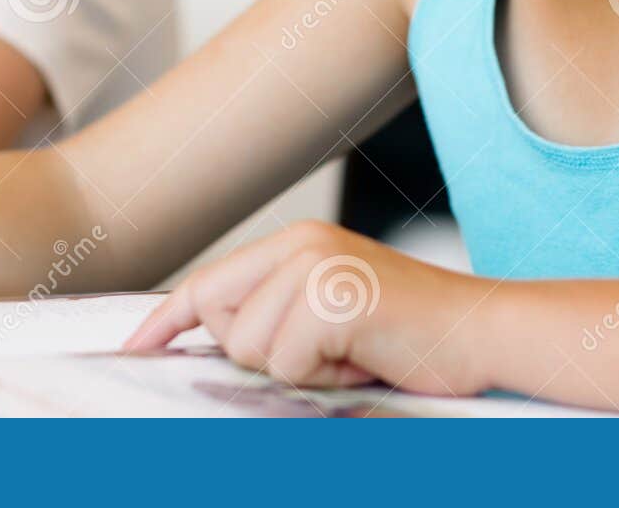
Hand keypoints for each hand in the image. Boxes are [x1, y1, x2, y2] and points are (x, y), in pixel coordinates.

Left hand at [122, 220, 497, 394]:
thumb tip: (217, 344)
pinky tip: (365, 354)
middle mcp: (298, 245)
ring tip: (353, 350)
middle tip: (333, 349)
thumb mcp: (332, 313)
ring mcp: (314, 267)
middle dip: (267, 357)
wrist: (484, 332)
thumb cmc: (410, 334)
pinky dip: (325, 375)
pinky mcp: (332, 298)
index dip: (166, 320)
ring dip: (303, 370)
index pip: (208, 283)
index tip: (134, 347)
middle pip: (225, 325)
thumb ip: (278, 316)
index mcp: (295, 242)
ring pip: (255, 351)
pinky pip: (290, 363)